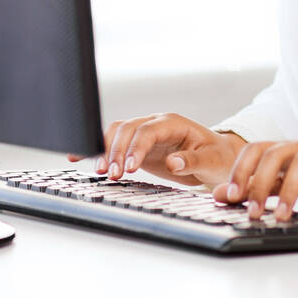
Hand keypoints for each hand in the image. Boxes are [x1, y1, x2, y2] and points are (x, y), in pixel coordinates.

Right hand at [67, 113, 245, 186]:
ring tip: (101, 171)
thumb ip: (192, 160)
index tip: (128, 168)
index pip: (147, 130)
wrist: (218, 157)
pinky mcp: (136, 145)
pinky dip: (97, 148)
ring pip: (116, 133)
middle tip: (112, 175)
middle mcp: (155, 123)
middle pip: (126, 129)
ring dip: (105, 150)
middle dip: (116, 151)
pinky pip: (113, 142)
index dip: (135, 147)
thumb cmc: (217, 156)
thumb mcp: (211, 160)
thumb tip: (173, 162)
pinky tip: (79, 156)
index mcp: (173, 123)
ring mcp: (144, 133)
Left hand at [219, 137, 297, 219]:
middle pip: (275, 154)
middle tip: (254, 212)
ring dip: (290, 188)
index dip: (240, 170)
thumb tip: (220, 194)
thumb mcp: (290, 180)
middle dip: (260, 183)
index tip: (231, 197)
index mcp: (286, 148)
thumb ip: (259, 186)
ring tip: (283, 215)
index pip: (255, 150)